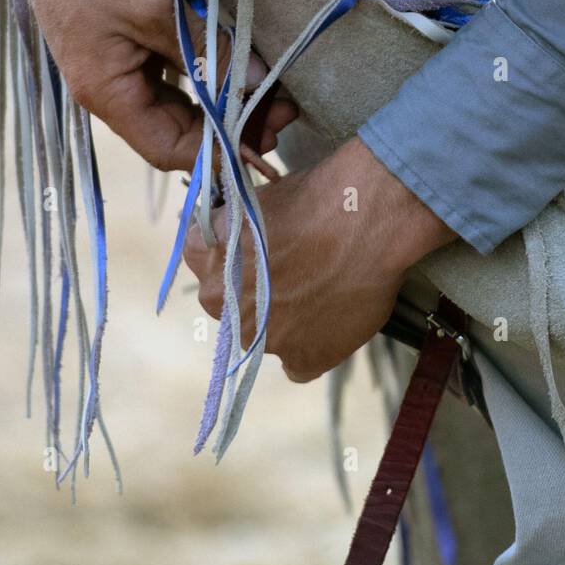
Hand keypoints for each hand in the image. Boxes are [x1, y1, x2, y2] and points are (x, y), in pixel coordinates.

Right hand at [6, 0, 295, 171]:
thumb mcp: (159, 5)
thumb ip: (208, 48)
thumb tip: (259, 85)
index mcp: (107, 92)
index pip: (169, 148)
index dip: (218, 152)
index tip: (265, 137)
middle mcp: (109, 88)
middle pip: (176, 128)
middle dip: (230, 125)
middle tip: (282, 110)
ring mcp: (116, 63)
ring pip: (178, 100)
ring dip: (221, 98)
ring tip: (270, 90)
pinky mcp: (124, 39)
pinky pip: (170, 71)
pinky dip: (204, 71)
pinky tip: (235, 62)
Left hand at [183, 135, 455, 380]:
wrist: (364, 221)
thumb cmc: (313, 198)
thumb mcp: (257, 201)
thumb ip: (239, 228)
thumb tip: (246, 236)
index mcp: (207, 262)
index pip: (200, 257)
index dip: (229, 249)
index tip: (253, 242)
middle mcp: (224, 308)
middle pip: (230, 302)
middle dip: (253, 290)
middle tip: (291, 268)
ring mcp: (263, 340)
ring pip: (264, 335)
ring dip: (283, 320)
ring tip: (321, 292)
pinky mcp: (303, 360)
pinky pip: (299, 366)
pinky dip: (313, 350)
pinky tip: (331, 321)